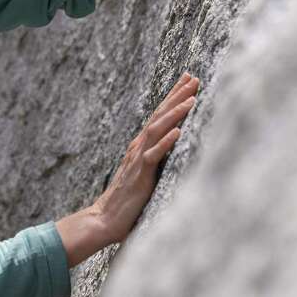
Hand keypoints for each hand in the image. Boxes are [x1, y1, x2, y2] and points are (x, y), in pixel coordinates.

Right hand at [91, 72, 199, 244]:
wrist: (104, 219)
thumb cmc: (127, 201)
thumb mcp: (144, 174)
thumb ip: (155, 159)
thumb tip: (173, 149)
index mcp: (142, 146)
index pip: (159, 116)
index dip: (173, 97)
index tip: (187, 80)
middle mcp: (139, 147)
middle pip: (159, 115)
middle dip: (176, 95)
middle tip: (192, 77)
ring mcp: (139, 160)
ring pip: (158, 130)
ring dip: (174, 113)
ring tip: (191, 98)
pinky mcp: (140, 175)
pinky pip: (153, 155)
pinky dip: (166, 142)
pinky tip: (178, 131)